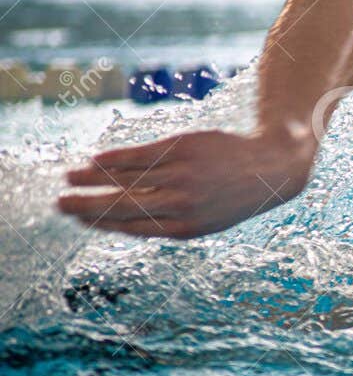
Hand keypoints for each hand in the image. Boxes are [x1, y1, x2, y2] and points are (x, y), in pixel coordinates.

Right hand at [58, 127, 315, 238]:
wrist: (270, 167)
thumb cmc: (233, 196)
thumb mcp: (206, 219)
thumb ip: (169, 221)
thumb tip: (126, 223)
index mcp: (186, 227)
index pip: (131, 227)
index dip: (101, 224)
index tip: (79, 219)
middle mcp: (181, 203)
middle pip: (122, 205)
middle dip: (86, 205)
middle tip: (59, 204)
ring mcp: (181, 174)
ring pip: (126, 179)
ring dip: (91, 179)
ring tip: (68, 178)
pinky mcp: (183, 148)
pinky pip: (140, 155)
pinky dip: (114, 159)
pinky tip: (95, 160)